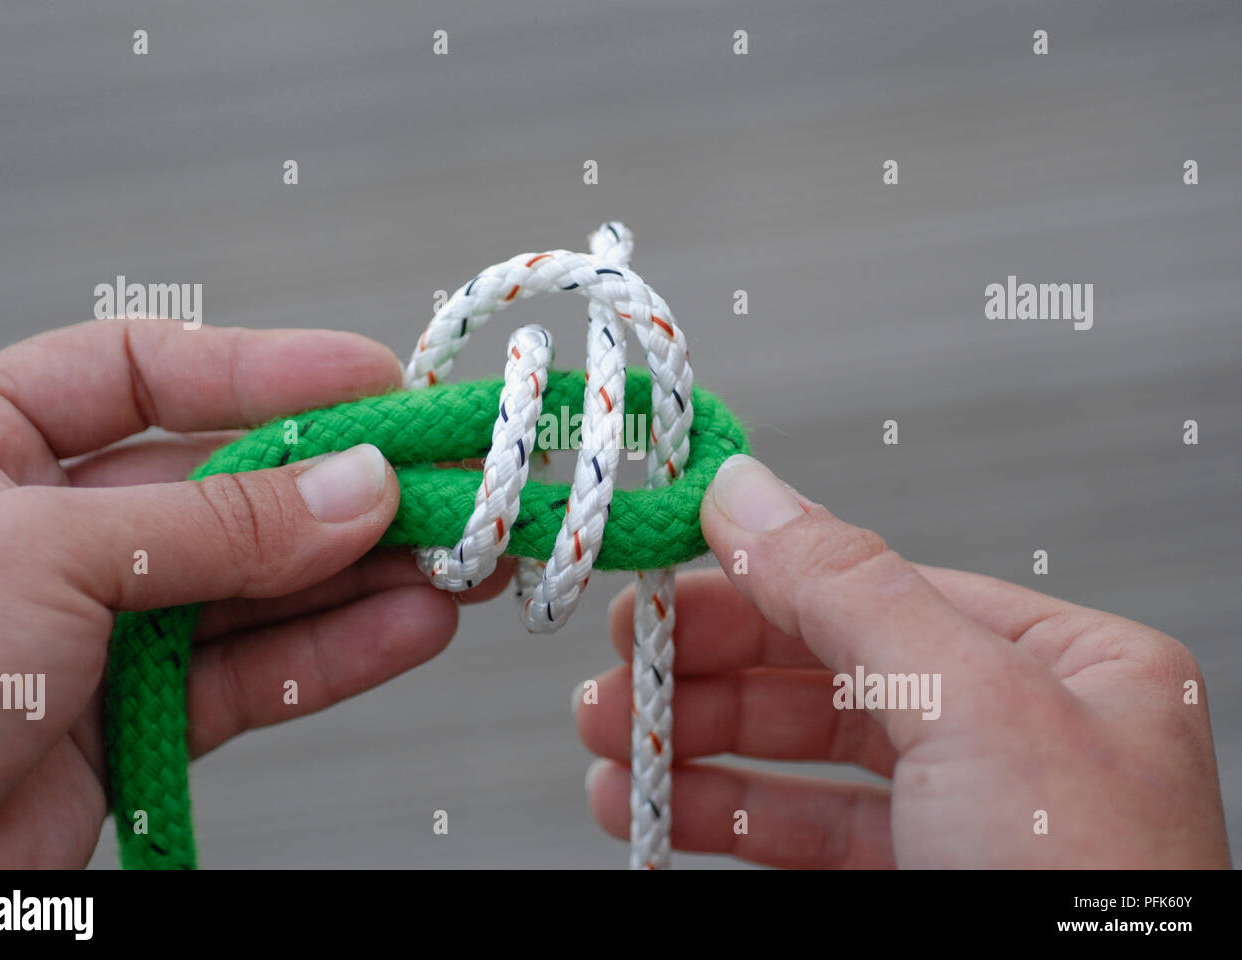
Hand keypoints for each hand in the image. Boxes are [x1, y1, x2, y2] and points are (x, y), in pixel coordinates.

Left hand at [0, 318, 507, 866]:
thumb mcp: (46, 557)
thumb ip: (218, 526)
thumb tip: (356, 488)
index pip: (139, 373)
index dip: (263, 370)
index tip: (371, 378)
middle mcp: (38, 530)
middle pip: (223, 485)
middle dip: (341, 486)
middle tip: (448, 479)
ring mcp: (88, 629)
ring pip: (252, 586)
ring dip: (361, 572)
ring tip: (462, 555)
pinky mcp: (128, 724)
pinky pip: (247, 677)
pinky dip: (332, 655)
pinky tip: (410, 626)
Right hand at [578, 454, 1230, 867]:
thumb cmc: (1087, 902)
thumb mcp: (973, 709)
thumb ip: (848, 589)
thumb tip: (746, 492)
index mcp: (1066, 666)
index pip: (877, 588)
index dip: (756, 579)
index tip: (659, 578)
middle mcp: (1017, 734)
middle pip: (823, 671)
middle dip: (707, 670)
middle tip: (621, 667)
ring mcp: (962, 817)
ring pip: (799, 757)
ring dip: (693, 746)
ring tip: (612, 742)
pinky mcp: (913, 885)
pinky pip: (799, 834)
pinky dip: (720, 817)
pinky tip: (657, 809)